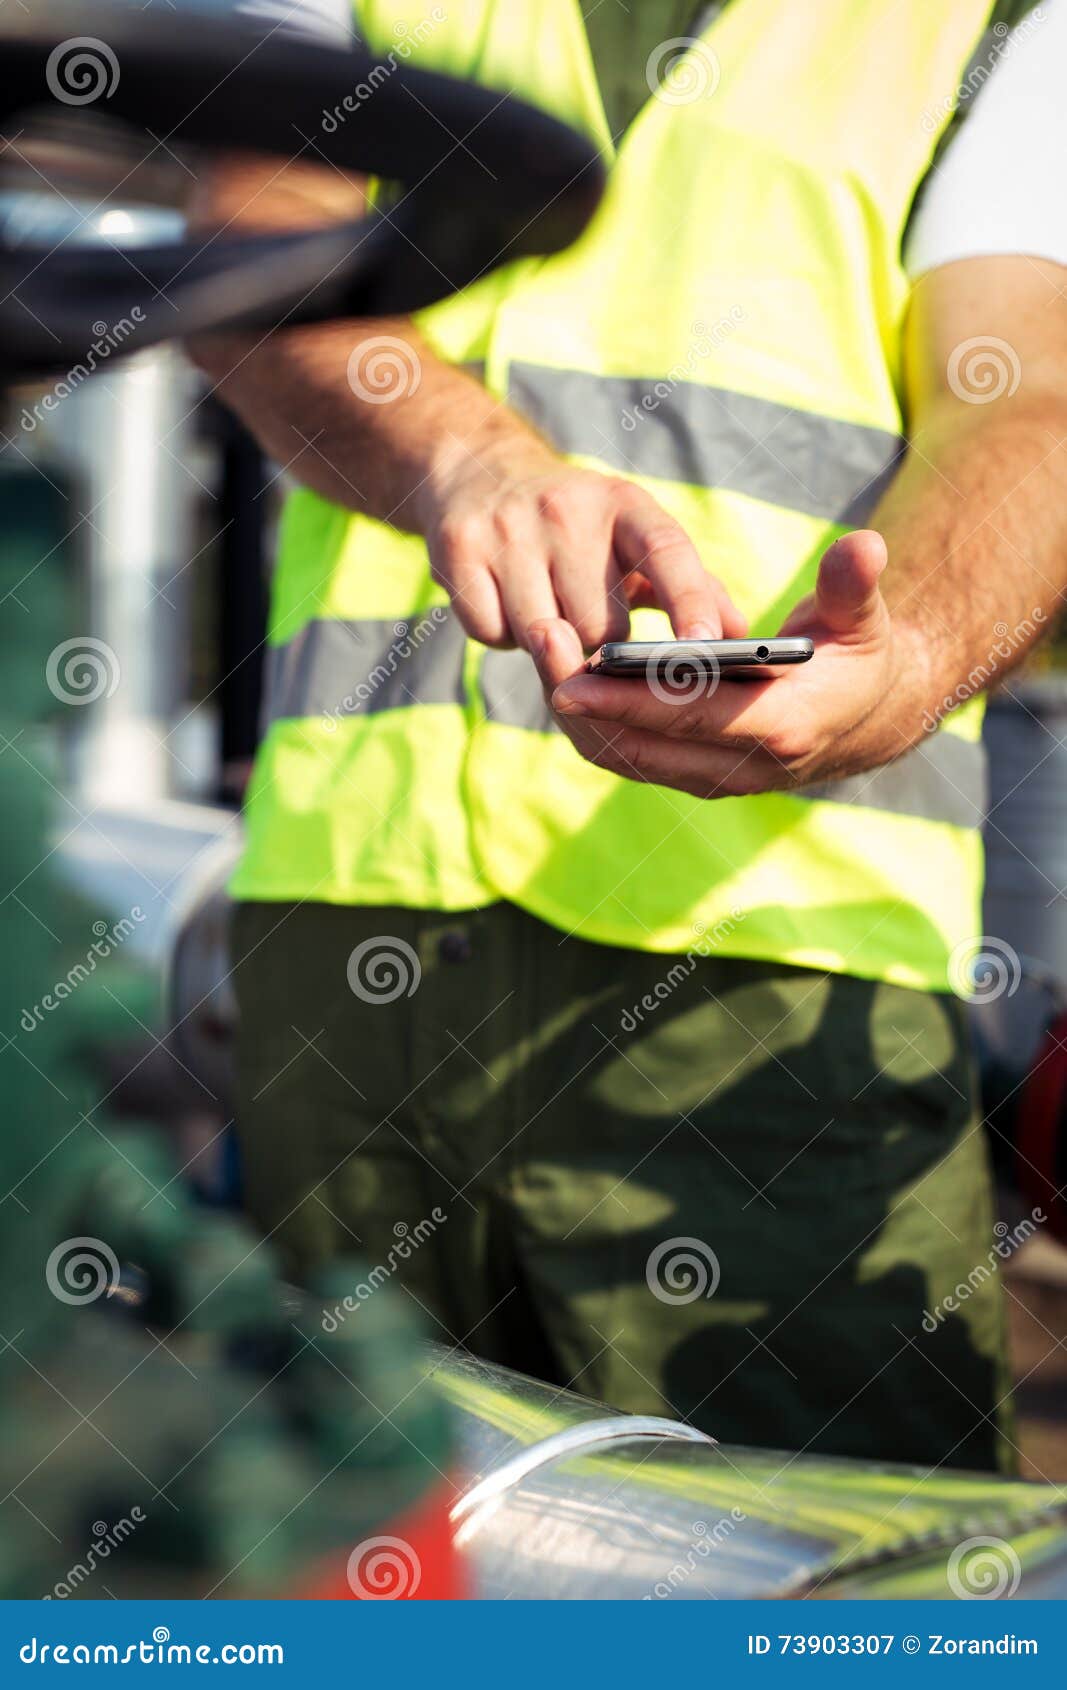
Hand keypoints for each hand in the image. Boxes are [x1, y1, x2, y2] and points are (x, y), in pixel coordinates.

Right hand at [414, 441, 743, 650]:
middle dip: (598, 645)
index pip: (669, 554)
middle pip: (599, 626)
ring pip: (544, 636)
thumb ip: (693, 586)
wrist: (478, 472)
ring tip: (546, 609)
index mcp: (626, 505)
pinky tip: (503, 601)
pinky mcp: (459, 548)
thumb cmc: (578, 527)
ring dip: (547, 645)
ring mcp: (509, 526)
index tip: (704, 646)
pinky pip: (490, 632)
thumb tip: (742, 635)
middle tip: (588, 625)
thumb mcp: (635, 537)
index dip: (690, 601)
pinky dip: (498, 635)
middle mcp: (569, 508)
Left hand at [527, 530, 925, 798]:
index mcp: (783, 727)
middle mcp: (742, 767)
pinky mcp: (693, 778)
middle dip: (585, 705)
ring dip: (579, 715)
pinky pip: (629, 757)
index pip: (691, 718)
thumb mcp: (864, 619)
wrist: (864, 720)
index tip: (573, 680)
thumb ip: (853, 585)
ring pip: (625, 758)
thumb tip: (863, 547)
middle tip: (541, 647)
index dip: (629, 702)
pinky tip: (564, 675)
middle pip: (642, 746)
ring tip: (544, 654)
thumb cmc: (857, 657)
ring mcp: (714, 780)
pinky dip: (594, 724)